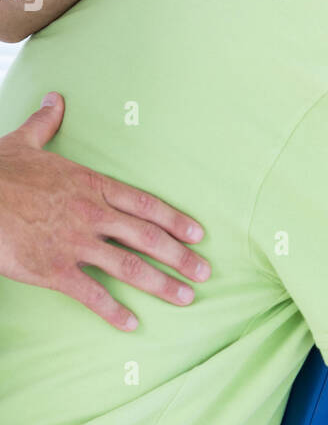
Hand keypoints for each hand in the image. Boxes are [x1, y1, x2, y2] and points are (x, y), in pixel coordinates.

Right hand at [0, 94, 209, 330]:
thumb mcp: (25, 142)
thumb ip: (46, 123)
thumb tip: (54, 99)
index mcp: (91, 185)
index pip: (146, 204)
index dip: (175, 220)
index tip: (198, 235)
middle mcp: (92, 214)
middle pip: (148, 238)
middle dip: (181, 257)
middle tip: (205, 272)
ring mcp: (75, 243)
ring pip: (129, 267)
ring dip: (162, 284)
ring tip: (185, 298)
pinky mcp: (54, 269)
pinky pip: (92, 294)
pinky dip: (113, 311)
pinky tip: (131, 324)